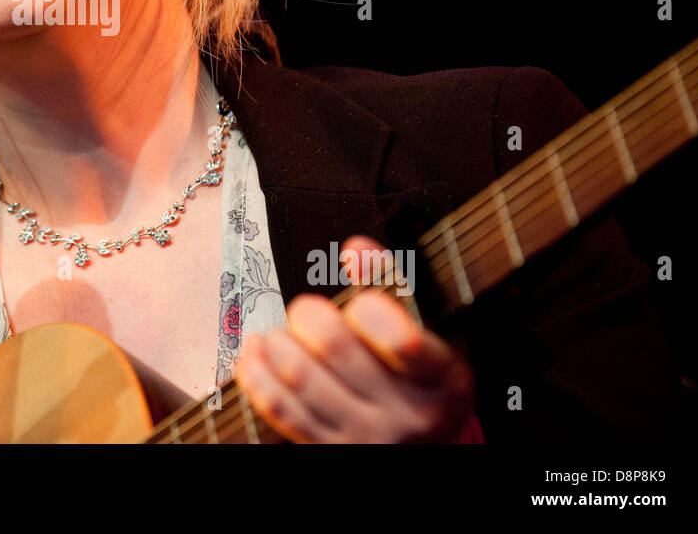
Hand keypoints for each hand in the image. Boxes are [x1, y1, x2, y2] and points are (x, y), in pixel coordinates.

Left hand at [235, 235, 474, 442]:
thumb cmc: (423, 375)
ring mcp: (369, 436)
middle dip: (309, 315)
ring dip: (279, 344)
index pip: (402, 341)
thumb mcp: (430, 332)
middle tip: (306, 310)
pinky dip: (258, 376)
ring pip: (301, 377)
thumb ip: (394, 284)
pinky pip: (282, 410)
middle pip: (336, 347)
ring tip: (278, 334)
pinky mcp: (331, 449)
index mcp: (442, 378)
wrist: (428, 444)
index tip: (360, 301)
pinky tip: (255, 353)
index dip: (370, 309)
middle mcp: (409, 414)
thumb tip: (355, 249)